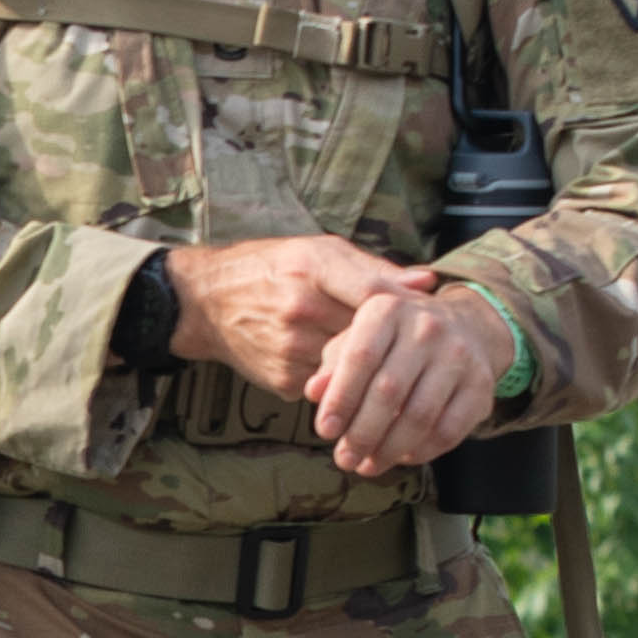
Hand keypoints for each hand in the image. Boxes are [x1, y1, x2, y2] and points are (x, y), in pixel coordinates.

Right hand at [162, 233, 432, 402]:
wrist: (207, 303)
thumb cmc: (271, 268)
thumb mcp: (317, 251)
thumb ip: (373, 269)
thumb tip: (428, 281)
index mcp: (311, 268)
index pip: (377, 294)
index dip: (409, 309)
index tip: (430, 316)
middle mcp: (300, 310)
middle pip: (372, 338)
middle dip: (397, 343)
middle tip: (421, 347)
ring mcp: (291, 350)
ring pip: (356, 368)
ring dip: (376, 367)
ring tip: (391, 360)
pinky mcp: (285, 381)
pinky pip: (332, 386)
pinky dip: (347, 381)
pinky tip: (354, 374)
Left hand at [308, 278, 516, 480]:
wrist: (464, 327)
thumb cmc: (396, 340)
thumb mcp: (360, 338)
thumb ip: (334, 364)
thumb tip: (313, 392)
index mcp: (388, 309)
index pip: (360, 358)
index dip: (340, 399)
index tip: (325, 431)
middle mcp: (427, 326)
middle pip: (389, 392)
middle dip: (362, 433)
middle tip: (344, 459)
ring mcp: (458, 355)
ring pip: (419, 416)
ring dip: (389, 450)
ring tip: (368, 465)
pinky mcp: (481, 384)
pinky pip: (448, 430)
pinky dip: (421, 452)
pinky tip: (402, 458)